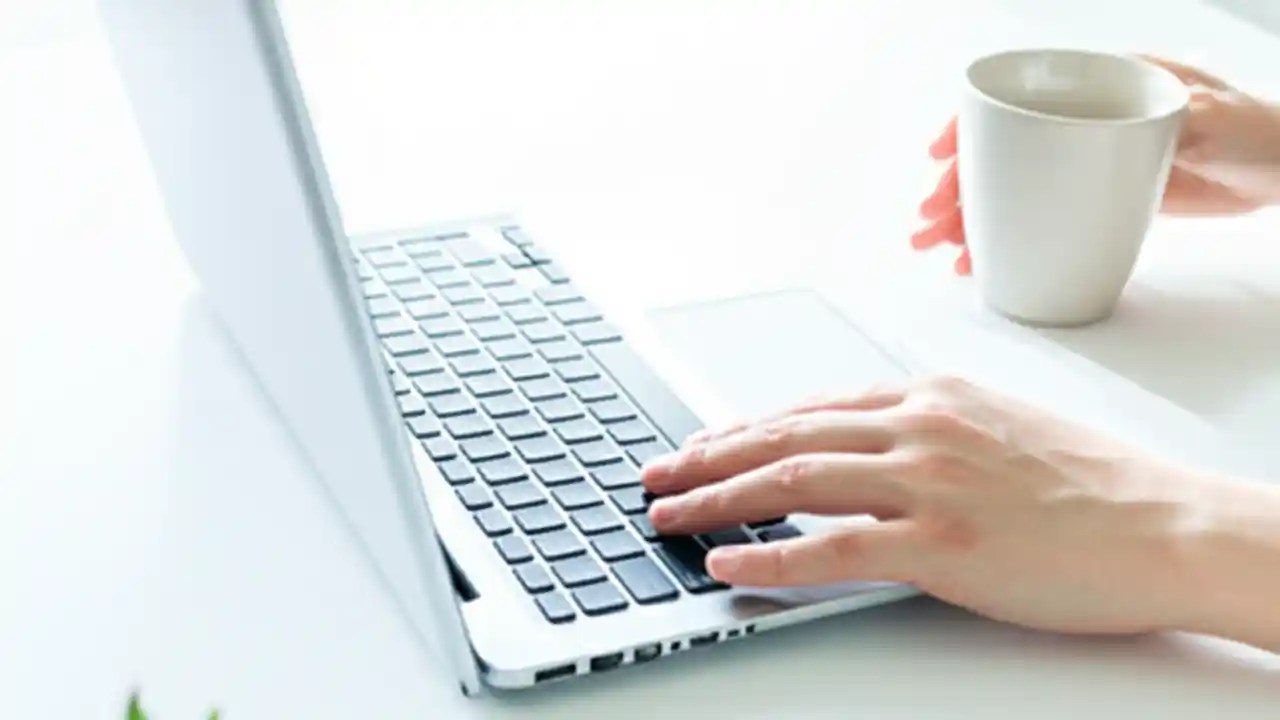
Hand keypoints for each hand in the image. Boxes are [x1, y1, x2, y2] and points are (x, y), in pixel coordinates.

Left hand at [642, 377, 1279, 642]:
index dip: (746, 428)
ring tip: (668, 515)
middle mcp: (919, 426)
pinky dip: (770, 554)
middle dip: (709, 456)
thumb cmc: (1097, 486)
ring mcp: (927, 480)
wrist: (1167, 523)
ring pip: (791, 478)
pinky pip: (831, 547)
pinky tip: (728, 562)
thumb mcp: (1004, 429)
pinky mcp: (941, 542)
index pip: (812, 407)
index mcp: (933, 396)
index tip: (704, 445)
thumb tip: (875, 448)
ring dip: (717, 499)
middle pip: (784, 434)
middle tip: (658, 473)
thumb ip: (934, 431)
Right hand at [913, 56, 1279, 275]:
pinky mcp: (1089, 200)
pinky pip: (1033, 220)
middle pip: (996, 153)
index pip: (1013, 99)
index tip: (940, 156)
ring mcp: (1079, 164)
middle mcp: (1077, 122)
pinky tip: (977, 262)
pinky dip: (1003, 241)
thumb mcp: (1216, 116)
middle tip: (928, 225)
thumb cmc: (1255, 130)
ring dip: (966, 220)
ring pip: (1006, 190)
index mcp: (1096, 84)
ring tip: (939, 250)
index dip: (968, 127)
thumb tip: (1139, 129)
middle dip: (954, 189)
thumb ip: (1178, 119)